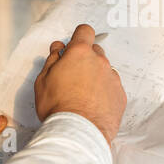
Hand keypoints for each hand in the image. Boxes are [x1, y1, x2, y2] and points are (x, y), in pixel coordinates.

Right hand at [34, 23, 125, 144]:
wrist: (78, 132)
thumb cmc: (58, 107)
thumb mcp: (42, 80)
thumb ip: (52, 60)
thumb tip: (58, 49)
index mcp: (80, 53)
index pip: (85, 31)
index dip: (78, 37)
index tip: (74, 46)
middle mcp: (100, 62)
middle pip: (95, 51)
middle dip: (85, 59)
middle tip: (72, 75)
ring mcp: (112, 78)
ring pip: (104, 70)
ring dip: (95, 76)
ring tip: (82, 95)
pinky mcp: (120, 95)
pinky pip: (112, 87)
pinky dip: (104, 92)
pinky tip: (93, 104)